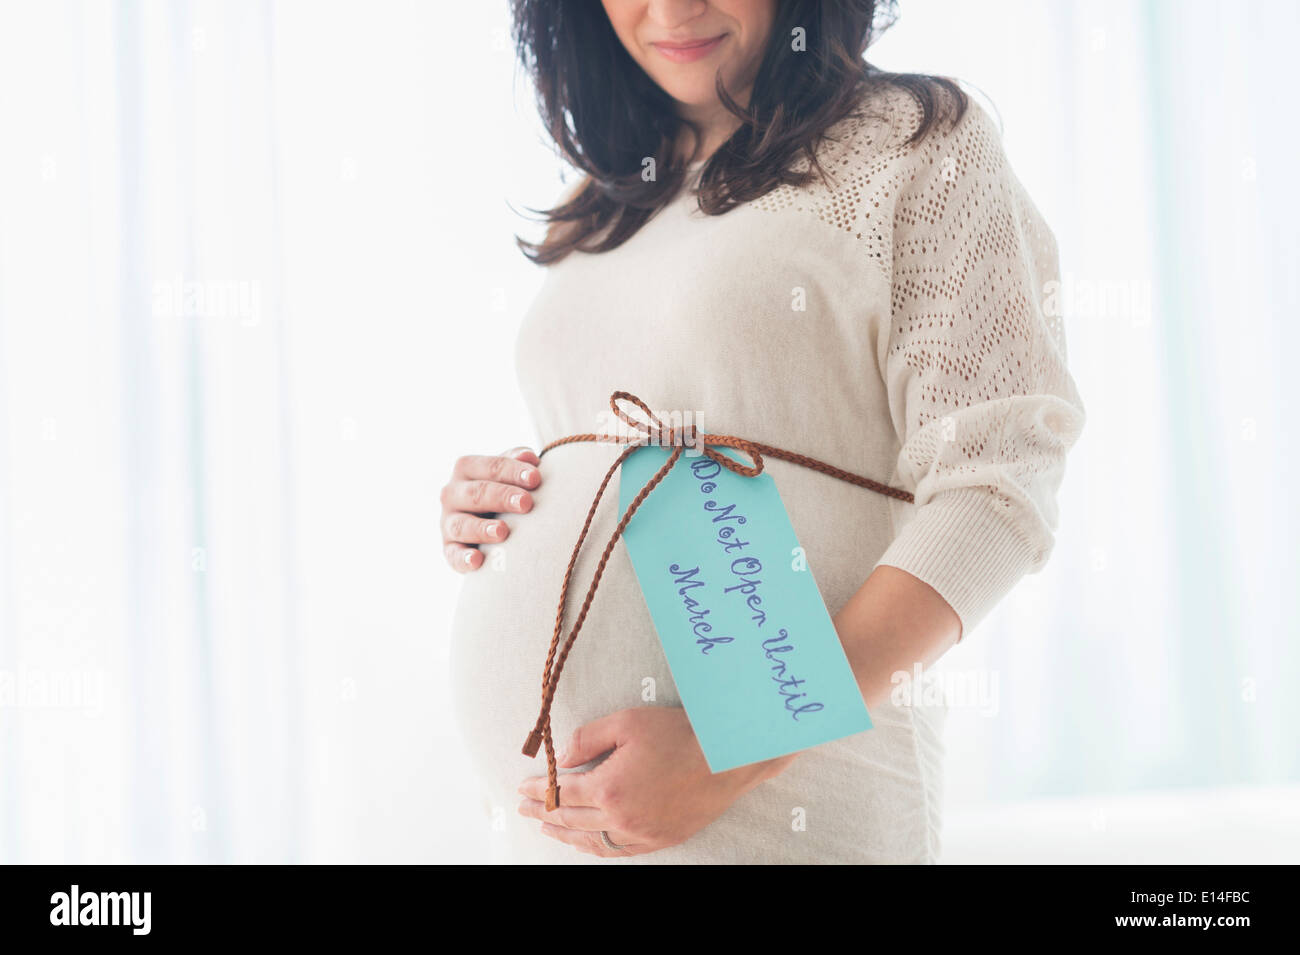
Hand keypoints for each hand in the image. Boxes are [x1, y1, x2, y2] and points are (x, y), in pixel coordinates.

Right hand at [440, 447, 541, 572]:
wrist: (486, 523)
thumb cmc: (503, 491)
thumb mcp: (508, 473)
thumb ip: (515, 461)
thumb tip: (528, 457)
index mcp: (466, 469)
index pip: (489, 467)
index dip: (512, 471)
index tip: (535, 478)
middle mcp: (452, 494)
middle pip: (476, 493)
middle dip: (502, 497)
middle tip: (526, 503)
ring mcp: (448, 523)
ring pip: (461, 525)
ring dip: (482, 528)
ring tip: (503, 532)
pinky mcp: (449, 549)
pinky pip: (453, 555)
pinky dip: (463, 558)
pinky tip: (477, 560)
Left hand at [517, 707, 795, 856]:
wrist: (725, 759)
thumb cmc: (678, 735)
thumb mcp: (627, 722)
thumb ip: (588, 738)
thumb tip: (562, 758)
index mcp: (608, 787)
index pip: (561, 792)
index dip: (539, 790)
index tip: (523, 788)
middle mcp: (620, 817)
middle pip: (570, 819)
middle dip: (543, 813)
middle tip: (524, 809)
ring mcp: (640, 833)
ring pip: (590, 840)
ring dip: (564, 834)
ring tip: (547, 827)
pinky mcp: (658, 840)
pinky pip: (616, 850)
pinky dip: (594, 846)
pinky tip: (585, 841)